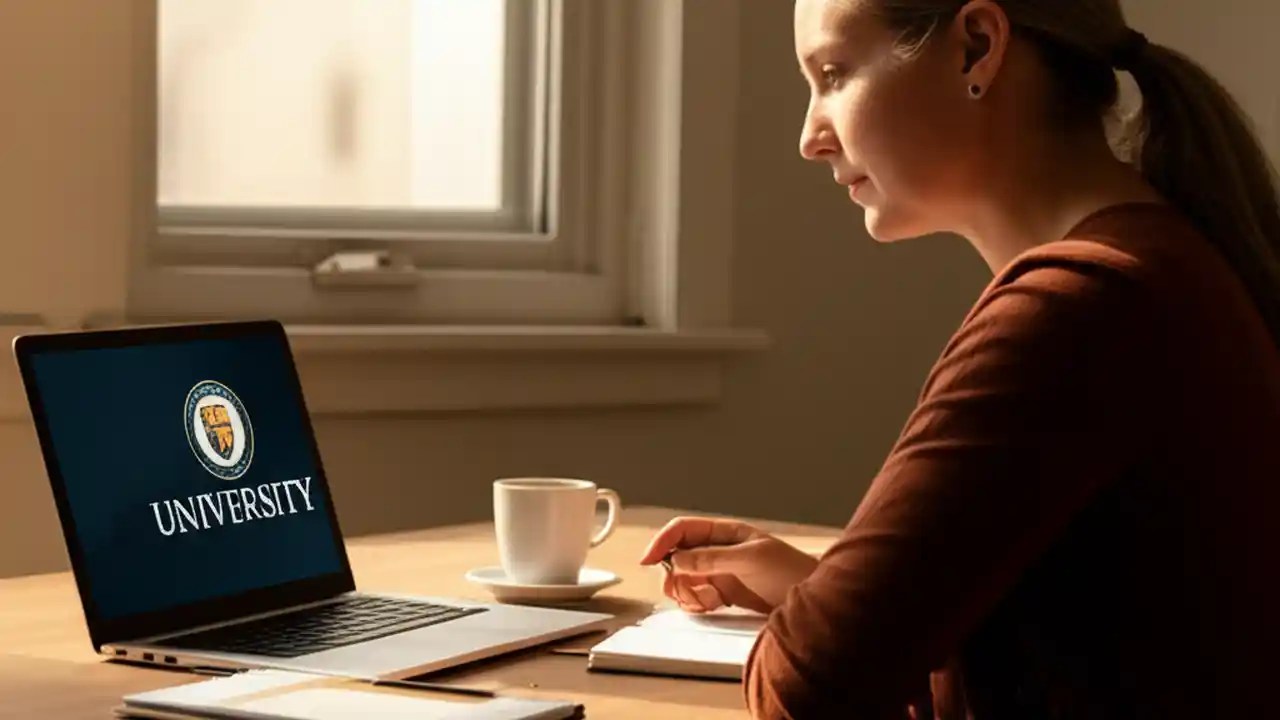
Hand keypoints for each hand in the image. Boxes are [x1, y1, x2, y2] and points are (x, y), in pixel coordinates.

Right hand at [639, 516, 818, 614]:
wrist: (813, 601)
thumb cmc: (790, 571)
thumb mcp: (749, 559)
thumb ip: (711, 558)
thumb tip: (676, 558)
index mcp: (725, 533)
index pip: (683, 530)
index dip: (662, 542)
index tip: (649, 560)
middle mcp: (718, 551)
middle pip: (677, 556)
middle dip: (675, 573)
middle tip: (688, 588)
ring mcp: (720, 573)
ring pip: (683, 579)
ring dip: (687, 590)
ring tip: (709, 598)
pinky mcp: (724, 594)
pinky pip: (695, 597)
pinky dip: (696, 603)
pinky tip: (712, 604)